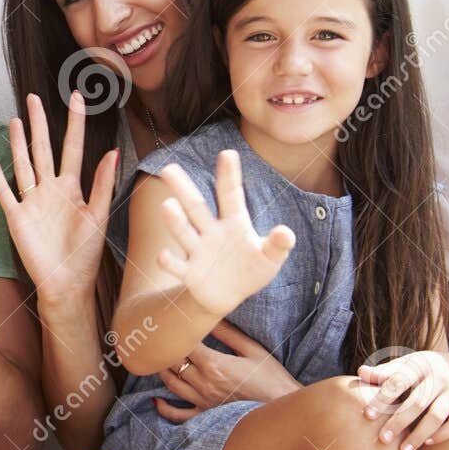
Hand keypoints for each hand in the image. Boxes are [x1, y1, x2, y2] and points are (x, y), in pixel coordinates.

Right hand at [0, 91, 118, 299]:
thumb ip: (102, 184)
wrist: (65, 282)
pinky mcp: (17, 217)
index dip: (74, 123)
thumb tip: (112, 152)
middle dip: (39, 123)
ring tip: (15, 120)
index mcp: (73, 189)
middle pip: (43, 149)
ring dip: (18, 142)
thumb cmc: (85, 254)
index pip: (72, 148)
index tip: (76, 97)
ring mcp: (32, 202)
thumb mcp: (98, 217)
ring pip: (23, 164)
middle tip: (33, 97)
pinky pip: (4, 191)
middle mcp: (51, 190)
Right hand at [154, 154, 294, 318]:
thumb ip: (279, 245)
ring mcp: (198, 251)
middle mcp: (211, 232)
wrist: (228, 296)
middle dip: (183, 188)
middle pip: (196, 207)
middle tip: (169, 169)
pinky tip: (162, 256)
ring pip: (184, 232)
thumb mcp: (270, 258)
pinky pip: (177, 266)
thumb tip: (285, 232)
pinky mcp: (190, 274)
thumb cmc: (252, 269)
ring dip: (175, 220)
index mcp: (233, 223)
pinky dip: (169, 261)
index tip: (228, 153)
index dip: (229, 176)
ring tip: (167, 205)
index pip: (230, 195)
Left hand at [155, 321, 299, 419]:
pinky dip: (164, 409)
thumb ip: (228, 333)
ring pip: (171, 383)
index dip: (174, 332)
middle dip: (164, 349)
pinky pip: (179, 415)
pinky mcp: (206, 415)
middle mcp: (204, 383)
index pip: (184, 344)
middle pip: (173, 362)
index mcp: (214, 364)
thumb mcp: (252, 349)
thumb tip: (210, 316)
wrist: (283, 406)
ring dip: (161, 370)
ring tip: (157, 359)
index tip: (169, 322)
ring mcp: (203, 401)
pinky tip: (156, 400)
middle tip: (157, 337)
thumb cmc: (271, 376)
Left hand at [357, 351, 448, 449]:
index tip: (367, 415)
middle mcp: (439, 377)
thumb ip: (383, 372)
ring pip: (437, 416)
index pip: (398, 381)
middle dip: (399, 421)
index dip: (383, 398)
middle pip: (417, 401)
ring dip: (419, 435)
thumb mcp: (404, 366)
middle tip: (382, 439)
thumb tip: (361, 372)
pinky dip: (441, 435)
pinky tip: (425, 444)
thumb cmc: (420, 370)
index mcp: (419, 365)